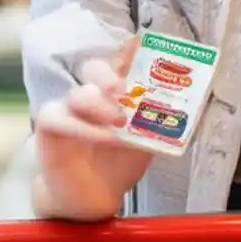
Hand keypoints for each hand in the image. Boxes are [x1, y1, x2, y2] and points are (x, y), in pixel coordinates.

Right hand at [33, 37, 153, 219]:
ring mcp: (66, 109)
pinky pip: (59, 118)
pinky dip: (85, 128)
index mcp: (114, 93)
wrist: (94, 198)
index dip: (129, 51)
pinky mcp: (50, 128)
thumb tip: (190, 106)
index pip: (120, 63)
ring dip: (101, 105)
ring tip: (120, 121)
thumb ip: (159, 121)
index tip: (143, 43)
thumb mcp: (147, 139)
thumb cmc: (119, 163)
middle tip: (125, 90)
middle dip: (111, 75)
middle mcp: (90, 95)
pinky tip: (105, 137)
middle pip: (94, 69)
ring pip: (78, 94)